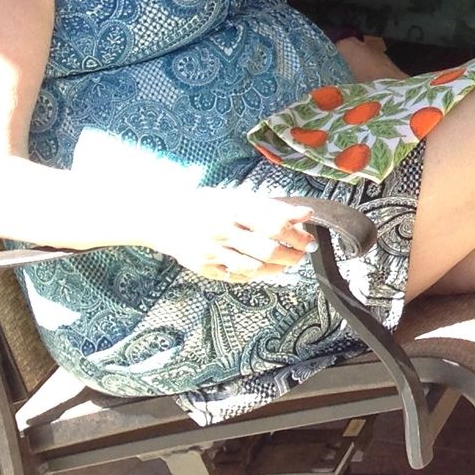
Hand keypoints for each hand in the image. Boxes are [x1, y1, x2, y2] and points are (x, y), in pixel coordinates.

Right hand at [148, 187, 317, 283]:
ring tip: (288, 262)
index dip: (297, 234)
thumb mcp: (238, 197)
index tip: (310, 238)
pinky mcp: (205, 267)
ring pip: (256, 267)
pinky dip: (257, 274)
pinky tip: (265, 269)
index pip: (275, 224)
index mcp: (234, 208)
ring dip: (279, 267)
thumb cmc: (207, 204)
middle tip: (303, 253)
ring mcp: (213, 251)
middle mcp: (224, 230)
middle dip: (293, 254)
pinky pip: (238, 277)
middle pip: (269, 249)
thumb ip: (272, 207)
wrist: (164, 217)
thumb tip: (305, 213)